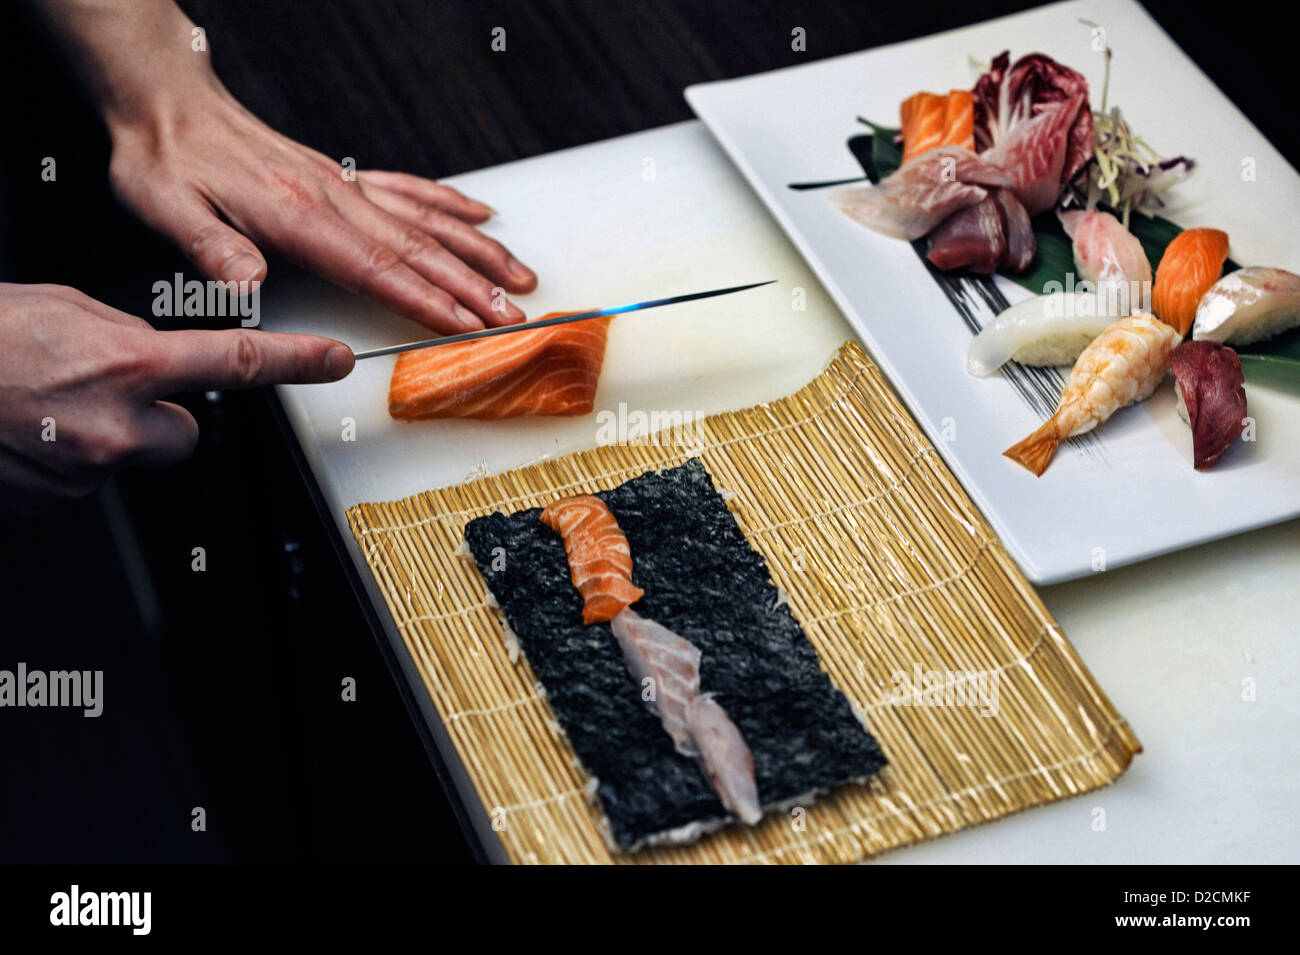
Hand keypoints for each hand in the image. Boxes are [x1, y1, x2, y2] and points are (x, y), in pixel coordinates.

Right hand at [0, 283, 353, 514]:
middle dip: (160, 415)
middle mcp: (117, 424)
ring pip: (133, 457)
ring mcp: (87, 470)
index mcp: (127, 364)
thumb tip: (158, 352)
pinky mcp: (56, 501)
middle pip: (186, 433)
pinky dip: (68, 461)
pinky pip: (87, 481)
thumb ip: (127, 335)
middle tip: (107, 392)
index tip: (334, 360)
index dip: (295, 361)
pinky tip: (33, 432)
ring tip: (51, 408)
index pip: (237, 360)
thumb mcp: (63, 309)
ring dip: (107, 437)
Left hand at [32, 0, 536, 334]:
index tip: (468, 324)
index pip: (379, 268)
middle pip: (420, 250)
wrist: (169, 104)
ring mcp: (347, 186)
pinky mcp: (345, 177)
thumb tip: (248, 290)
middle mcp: (336, 198)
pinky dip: (451, 204)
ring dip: (478, 253)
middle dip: (474, 287)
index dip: (428, 300)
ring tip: (519, 278)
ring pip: (428, 222)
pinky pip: (412, 189)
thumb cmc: (167, 161)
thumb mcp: (169, 208)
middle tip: (514, 316)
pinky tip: (479, 216)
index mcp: (300, 216)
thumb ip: (212, 251)